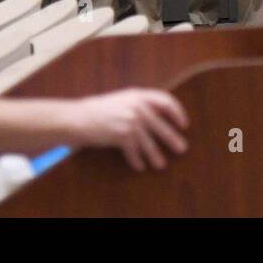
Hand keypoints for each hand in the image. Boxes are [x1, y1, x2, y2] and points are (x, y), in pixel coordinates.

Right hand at [68, 89, 188, 170]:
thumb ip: (140, 104)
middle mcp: (137, 106)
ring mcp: (130, 121)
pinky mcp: (121, 135)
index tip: (184, 124)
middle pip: (161, 125)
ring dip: (155, 155)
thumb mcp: (123, 99)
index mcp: (139, 94)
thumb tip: (160, 117)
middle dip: (172, 138)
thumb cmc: (100, 109)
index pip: (166, 100)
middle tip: (182, 148)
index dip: (177, 112)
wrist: (78, 117)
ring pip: (148, 142)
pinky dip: (137, 160)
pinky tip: (140, 167)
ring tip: (161, 165)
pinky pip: (133, 151)